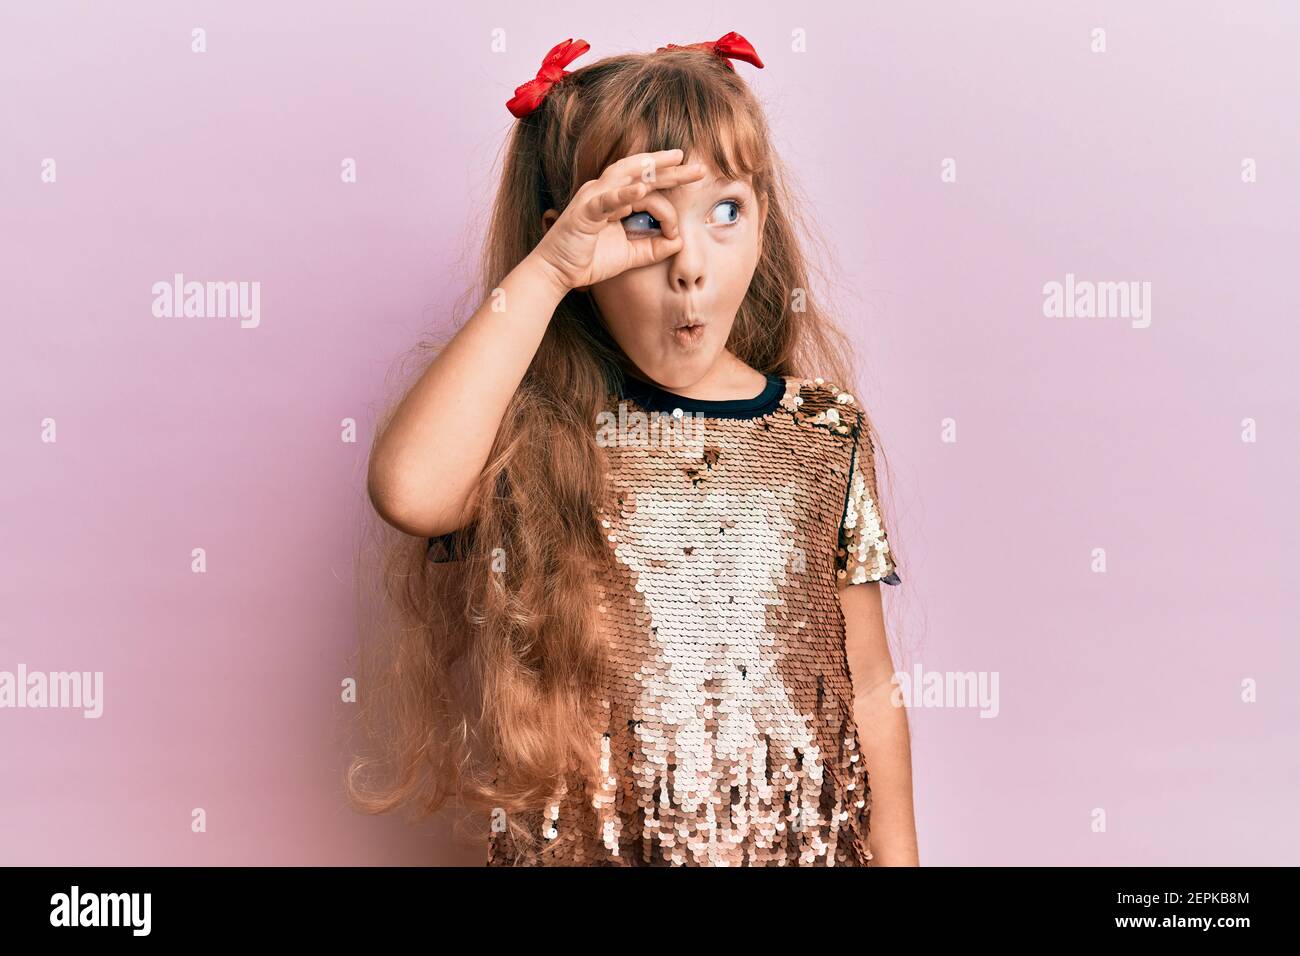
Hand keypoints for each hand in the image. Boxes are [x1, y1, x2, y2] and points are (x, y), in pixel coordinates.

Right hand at [531, 148, 705, 291]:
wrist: (556, 273)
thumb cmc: (588, 260)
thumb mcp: (629, 255)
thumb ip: (653, 249)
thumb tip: (679, 242)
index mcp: (615, 198)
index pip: (649, 189)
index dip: (670, 203)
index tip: (677, 230)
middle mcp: (605, 191)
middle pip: (642, 172)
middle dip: (671, 168)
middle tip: (699, 168)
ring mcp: (594, 198)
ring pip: (626, 175)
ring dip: (652, 168)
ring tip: (676, 161)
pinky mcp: (584, 212)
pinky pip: (607, 199)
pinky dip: (625, 193)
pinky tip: (644, 188)